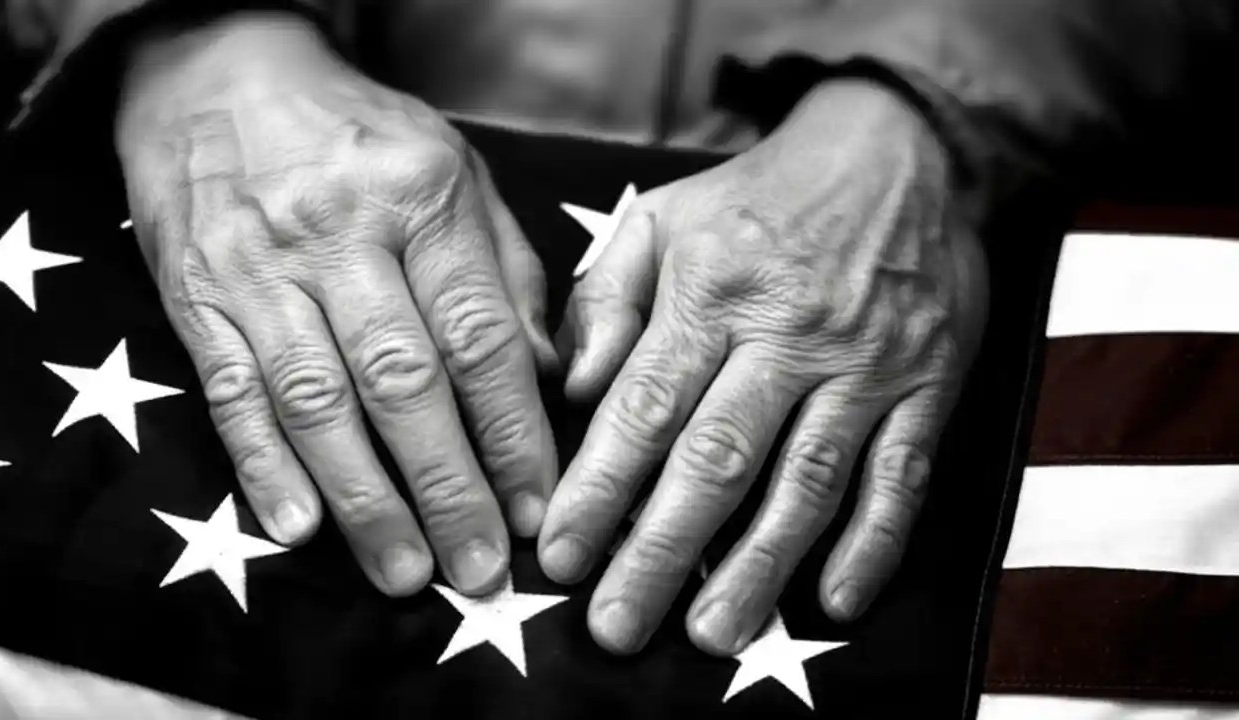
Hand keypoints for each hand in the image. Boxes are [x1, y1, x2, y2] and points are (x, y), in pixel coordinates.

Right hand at [116, 13, 557, 596]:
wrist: (220, 74)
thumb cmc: (362, 134)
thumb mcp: (459, 170)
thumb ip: (508, 272)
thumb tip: (546, 376)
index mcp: (425, 199)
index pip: (480, 338)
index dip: (512, 435)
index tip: (536, 508)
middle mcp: (343, 234)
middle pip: (405, 382)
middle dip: (448, 489)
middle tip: (478, 570)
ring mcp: (262, 266)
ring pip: (319, 400)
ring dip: (364, 500)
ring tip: (403, 573)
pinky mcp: (197, 294)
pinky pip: (232, 391)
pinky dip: (265, 465)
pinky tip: (298, 528)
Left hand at [539, 80, 988, 653]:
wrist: (898, 153)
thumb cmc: (759, 198)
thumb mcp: (661, 218)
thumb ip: (606, 300)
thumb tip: (576, 391)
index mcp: (712, 291)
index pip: (645, 405)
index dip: (599, 487)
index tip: (559, 556)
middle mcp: (788, 333)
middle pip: (718, 458)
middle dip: (661, 550)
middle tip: (617, 626)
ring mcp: (864, 365)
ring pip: (807, 480)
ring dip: (759, 565)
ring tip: (712, 633)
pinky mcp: (926, 386)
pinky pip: (901, 474)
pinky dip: (873, 542)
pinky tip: (834, 599)